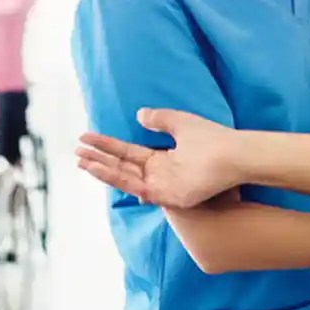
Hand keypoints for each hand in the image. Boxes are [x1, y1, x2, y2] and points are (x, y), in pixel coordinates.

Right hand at [75, 108, 243, 208]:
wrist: (233, 155)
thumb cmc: (213, 140)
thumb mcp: (181, 122)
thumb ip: (161, 119)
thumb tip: (139, 114)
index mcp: (162, 159)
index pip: (127, 152)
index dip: (107, 146)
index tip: (86, 137)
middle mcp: (158, 174)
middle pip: (121, 167)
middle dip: (98, 159)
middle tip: (76, 150)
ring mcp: (161, 186)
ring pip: (124, 178)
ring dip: (101, 169)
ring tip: (81, 160)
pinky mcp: (166, 195)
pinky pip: (135, 188)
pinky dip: (115, 178)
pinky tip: (99, 169)